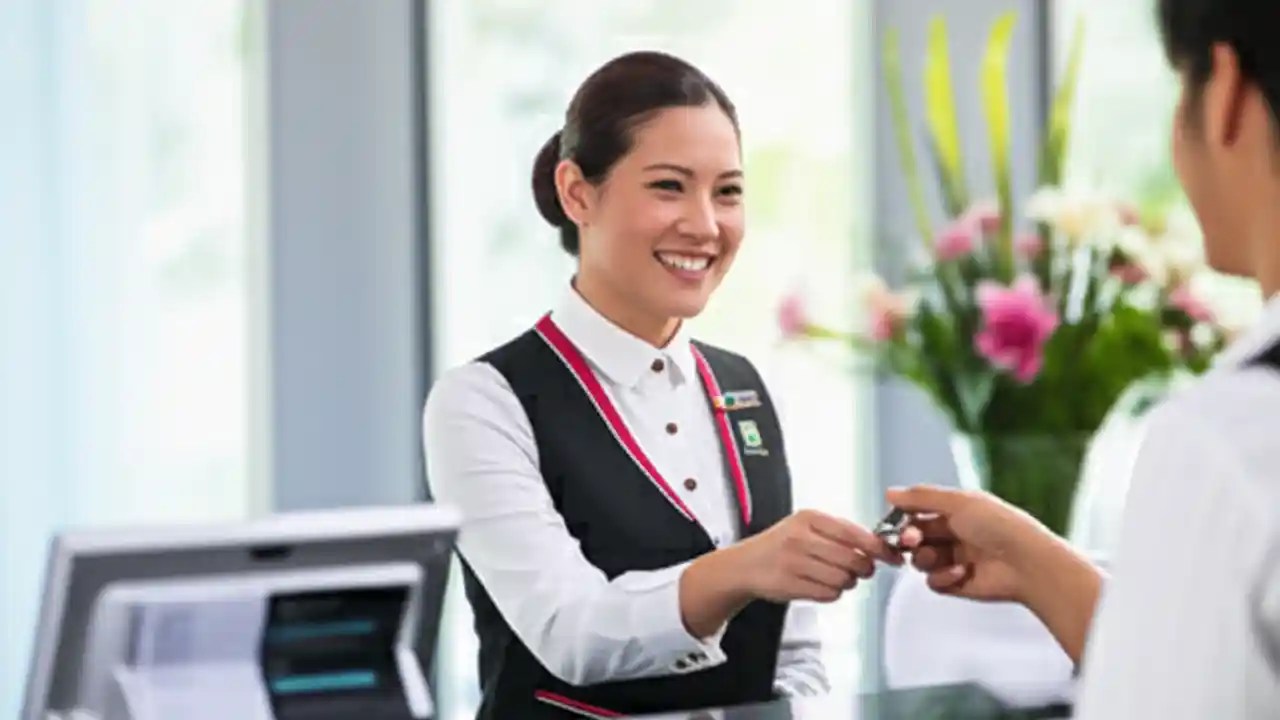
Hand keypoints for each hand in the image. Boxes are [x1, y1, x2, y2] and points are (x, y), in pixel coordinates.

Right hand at [732, 509, 902, 602]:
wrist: (745, 565)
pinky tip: (819, 584)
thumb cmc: (782, 544)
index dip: (879, 547)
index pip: (854, 533)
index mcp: (810, 518)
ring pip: (843, 579)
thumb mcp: (806, 526)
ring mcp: (794, 562)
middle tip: (861, 569)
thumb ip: (839, 533)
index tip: (894, 556)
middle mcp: (801, 538)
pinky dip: (831, 593)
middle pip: (853, 559)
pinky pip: (828, 594)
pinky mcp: (790, 585)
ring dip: (847, 582)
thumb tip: (879, 547)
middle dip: (864, 568)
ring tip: (834, 576)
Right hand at [885, 485, 1054, 603]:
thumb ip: (921, 498)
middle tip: (909, 541)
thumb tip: (889, 492)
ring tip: (940, 557)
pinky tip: (961, 572)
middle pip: (912, 538)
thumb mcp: (958, 502)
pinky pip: (933, 582)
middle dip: (907, 540)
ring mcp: (954, 559)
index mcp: (953, 511)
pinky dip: (943, 577)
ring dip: (925, 558)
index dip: (901, 519)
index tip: (894, 523)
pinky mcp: (957, 583)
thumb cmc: (1000, 526)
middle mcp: (952, 534)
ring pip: (919, 561)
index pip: (915, 513)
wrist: (1028, 563)